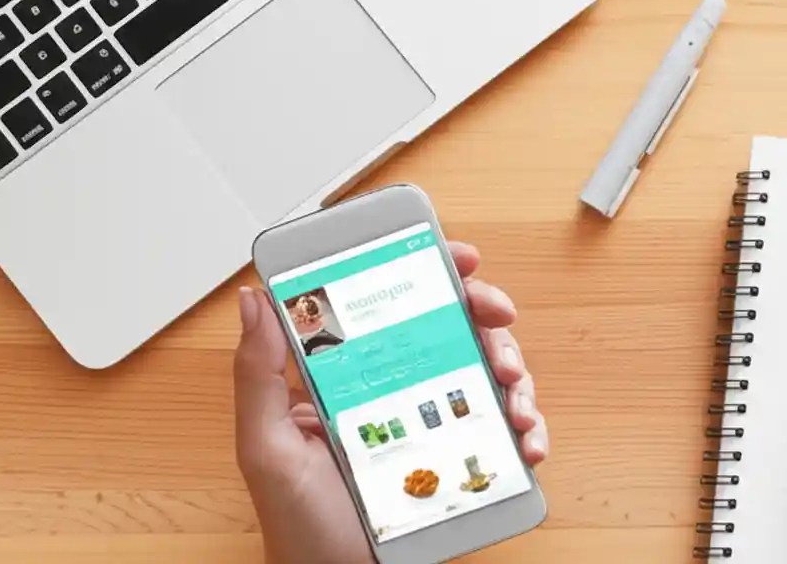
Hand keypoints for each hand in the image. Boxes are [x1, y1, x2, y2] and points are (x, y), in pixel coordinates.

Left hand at [234, 242, 547, 563]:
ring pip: (491, 375)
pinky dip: (531, 429)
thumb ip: (256, 375)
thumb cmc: (298, 527)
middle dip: (486, 314)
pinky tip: (528, 441)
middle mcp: (401, 394)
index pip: (396, 307)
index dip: (432, 273)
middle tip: (499, 315)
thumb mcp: (267, 448)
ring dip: (515, 371)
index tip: (458, 259)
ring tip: (514, 393)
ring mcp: (437, 427)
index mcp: (354, 378)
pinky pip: (509, 433)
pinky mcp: (466, 463)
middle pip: (455, 330)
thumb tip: (255, 300)